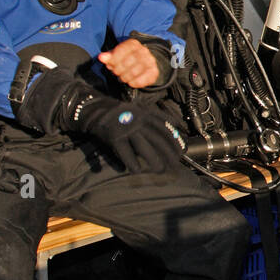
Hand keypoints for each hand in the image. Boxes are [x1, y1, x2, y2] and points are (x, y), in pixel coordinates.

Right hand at [60, 88, 184, 172]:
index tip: (183, 151)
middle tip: (175, 164)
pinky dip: (131, 162)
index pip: (166, 128)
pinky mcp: (114, 137)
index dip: (176, 140)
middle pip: (157, 139)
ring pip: (143, 147)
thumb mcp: (142, 109)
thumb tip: (178, 125)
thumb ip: (159, 117)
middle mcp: (138, 121)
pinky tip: (137, 170)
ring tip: (160, 170)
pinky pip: (125, 152)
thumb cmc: (124, 113)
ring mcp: (126, 129)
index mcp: (147, 114)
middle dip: (168, 152)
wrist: (97, 109)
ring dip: (153, 160)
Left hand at [99, 38, 160, 88]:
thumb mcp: (116, 55)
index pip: (123, 49)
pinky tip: (130, 81)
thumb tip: (101, 57)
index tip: (110, 65)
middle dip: (119, 69)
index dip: (114, 59)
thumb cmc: (127, 59)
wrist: (144, 64)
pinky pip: (141, 80)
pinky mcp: (154, 72)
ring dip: (125, 77)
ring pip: (135, 71)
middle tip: (116, 72)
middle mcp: (143, 51)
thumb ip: (108, 56)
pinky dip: (133, 83)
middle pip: (129, 61)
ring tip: (122, 77)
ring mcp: (150, 61)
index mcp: (133, 44)